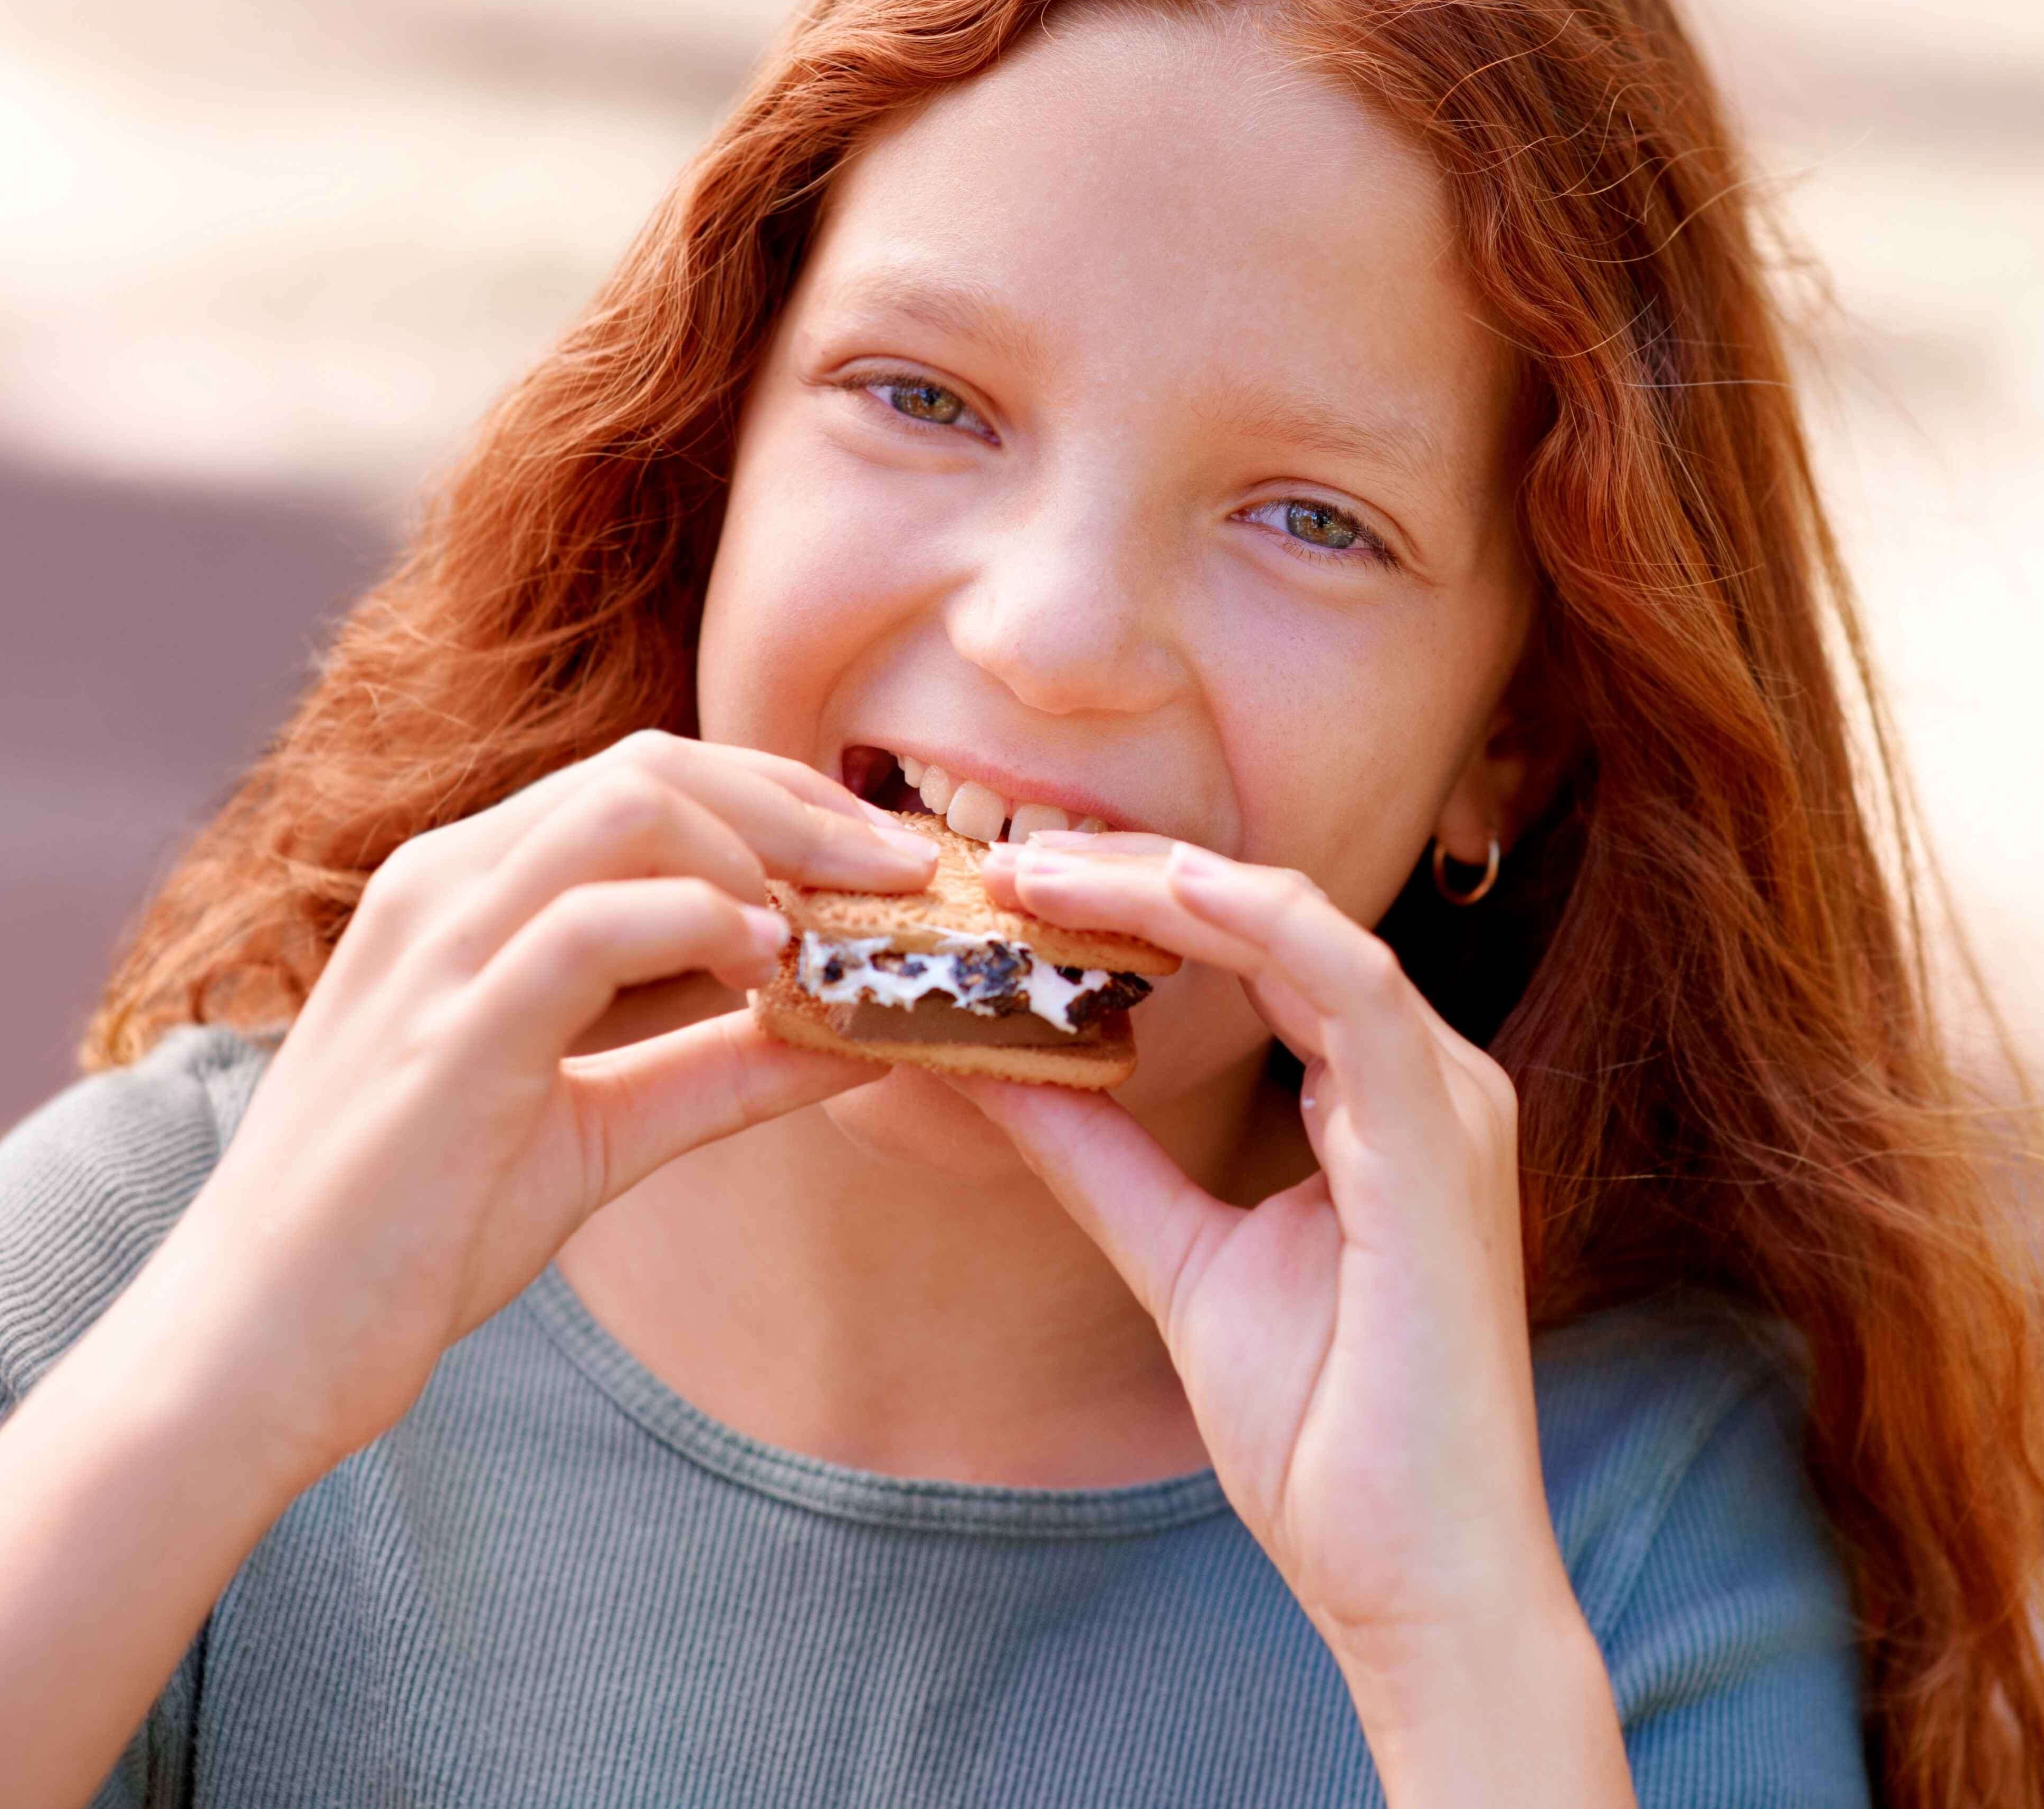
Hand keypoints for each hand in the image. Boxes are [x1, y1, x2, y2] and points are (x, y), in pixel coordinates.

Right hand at [144, 731, 937, 1479]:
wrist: (260, 1345)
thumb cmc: (416, 1226)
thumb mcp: (599, 1122)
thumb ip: (720, 1067)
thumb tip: (859, 1035)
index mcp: (468, 886)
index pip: (647, 780)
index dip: (783, 803)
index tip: (881, 861)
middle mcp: (446, 883)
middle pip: (654, 767)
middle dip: (800, 804)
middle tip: (902, 871)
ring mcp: (438, 945)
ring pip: (629, 809)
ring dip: (764, 850)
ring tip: (837, 920)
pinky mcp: (446, 1029)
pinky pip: (591, 923)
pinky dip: (702, 924)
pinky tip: (768, 968)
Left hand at [958, 834, 1628, 1798]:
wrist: (1416, 1582)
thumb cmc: (1328, 1432)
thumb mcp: (1180, 1258)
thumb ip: (1101, 1161)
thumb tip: (998, 1075)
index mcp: (1382, 1097)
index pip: (1256, 951)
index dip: (1137, 904)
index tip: (1014, 895)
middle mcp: (1427, 1077)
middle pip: (1270, 921)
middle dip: (1133, 876)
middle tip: (1004, 862)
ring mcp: (1446, 1103)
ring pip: (1300, 929)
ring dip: (1164, 886)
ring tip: (1038, 875)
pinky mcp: (1437, 1145)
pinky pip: (1350, 988)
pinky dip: (1253, 927)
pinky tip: (1161, 894)